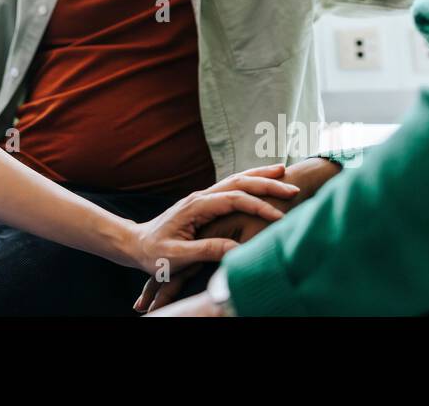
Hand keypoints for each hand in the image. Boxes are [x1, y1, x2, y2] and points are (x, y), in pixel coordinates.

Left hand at [134, 158, 339, 311]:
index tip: (279, 216)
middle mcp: (200, 197)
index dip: (258, 206)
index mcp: (195, 206)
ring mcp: (202, 198)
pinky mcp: (204, 204)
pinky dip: (249, 181)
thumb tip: (236, 251)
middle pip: (238, 182)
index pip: (233, 200)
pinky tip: (262, 182)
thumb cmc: (154, 254)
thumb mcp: (178, 256)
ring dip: (259, 176)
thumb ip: (206, 251)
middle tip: (293, 187)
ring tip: (283, 172)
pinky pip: (231, 187)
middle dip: (266, 183)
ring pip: (235, 180)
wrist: (135, 244)